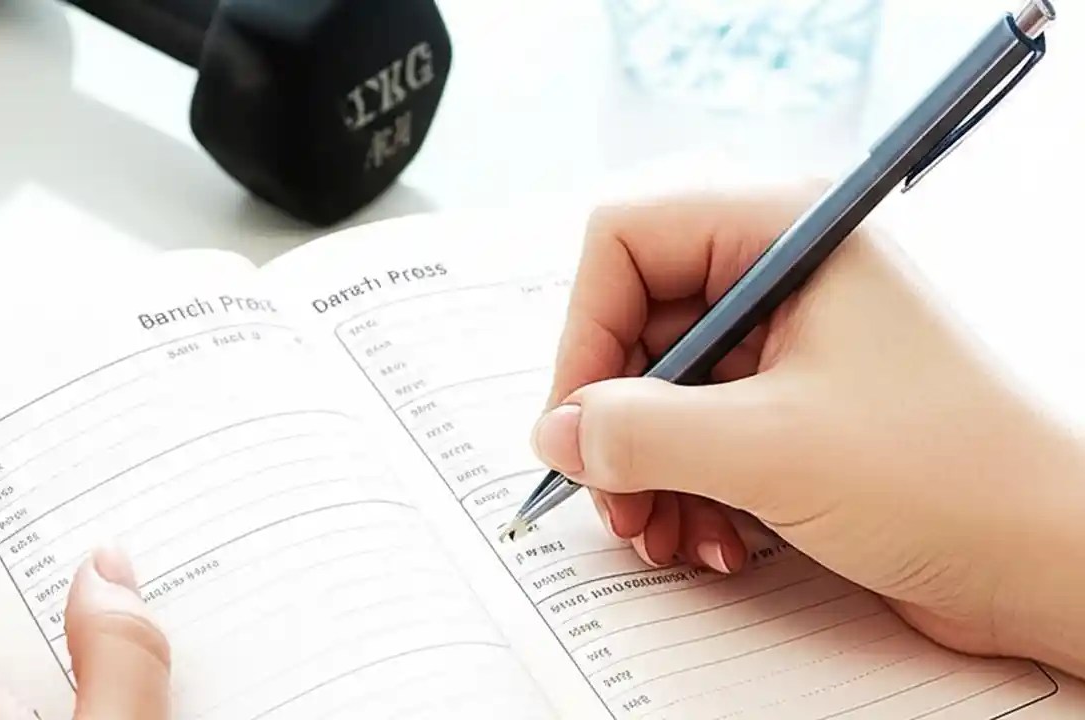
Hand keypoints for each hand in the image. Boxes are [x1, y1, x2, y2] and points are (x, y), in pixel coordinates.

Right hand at [530, 185, 1084, 674]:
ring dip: (649, 469)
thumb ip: (639, 434)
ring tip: (665, 534)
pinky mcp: (799, 405)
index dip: (586, 331)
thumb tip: (557, 431)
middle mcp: (784, 274)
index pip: (628, 241)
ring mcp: (794, 342)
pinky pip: (703, 430)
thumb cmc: (952, 478)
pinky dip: (689, 488)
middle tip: (613, 498)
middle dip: (616, 423)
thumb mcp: (768, 450)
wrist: (1056, 562)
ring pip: (664, 387)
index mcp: (787, 232)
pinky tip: (714, 541)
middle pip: (638, 323)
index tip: (575, 420)